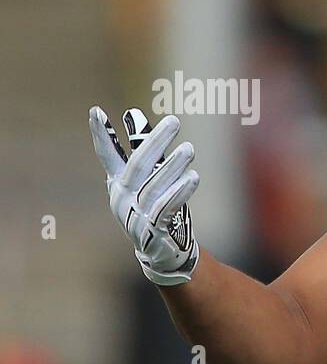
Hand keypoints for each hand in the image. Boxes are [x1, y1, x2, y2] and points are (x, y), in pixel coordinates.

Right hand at [89, 106, 198, 285]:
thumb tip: (134, 113)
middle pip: (137, 165)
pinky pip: (166, 208)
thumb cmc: (156, 208)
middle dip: (155, 142)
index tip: (96, 111)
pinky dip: (179, 192)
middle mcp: (122, 198)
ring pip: (154, 186)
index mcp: (118, 183)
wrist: (163, 251)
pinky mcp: (152, 230)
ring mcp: (135, 215)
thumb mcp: (147, 178)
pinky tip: (193, 177)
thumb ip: (144, 149)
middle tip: (174, 121)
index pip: (107, 155)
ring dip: (173, 166)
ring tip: (190, 149)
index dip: (101, 135)